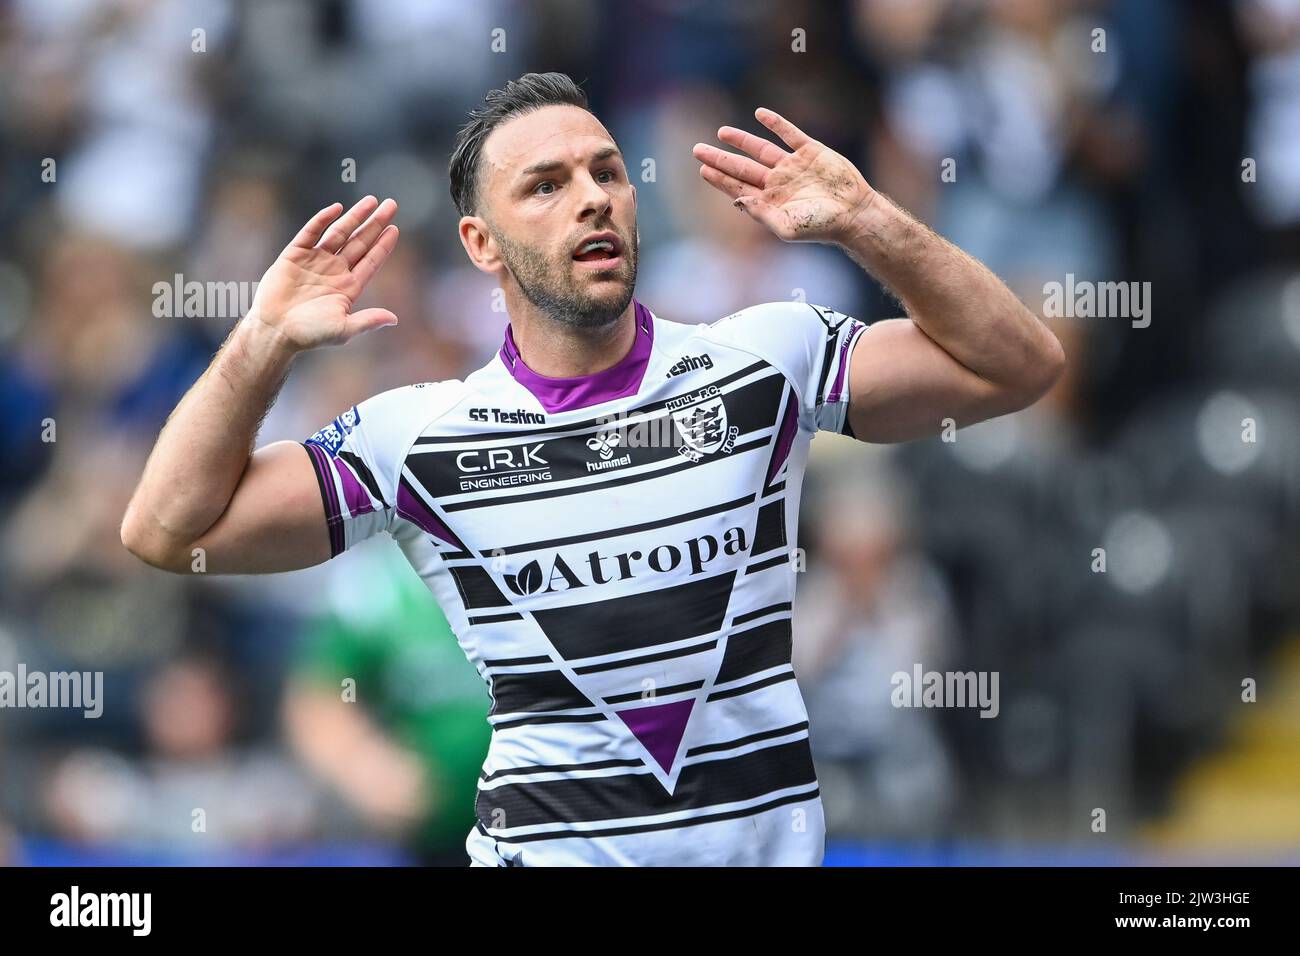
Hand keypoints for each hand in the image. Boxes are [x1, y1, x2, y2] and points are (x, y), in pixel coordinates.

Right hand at [245, 196, 400, 352]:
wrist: (274, 330)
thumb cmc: (309, 335)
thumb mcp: (344, 329)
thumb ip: (368, 321)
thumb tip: (394, 319)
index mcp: (348, 287)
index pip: (371, 260)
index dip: (383, 245)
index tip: (395, 228)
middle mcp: (334, 271)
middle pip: (360, 242)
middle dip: (375, 223)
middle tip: (391, 204)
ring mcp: (315, 261)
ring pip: (339, 233)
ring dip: (355, 217)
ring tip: (371, 201)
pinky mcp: (294, 255)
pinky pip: (311, 233)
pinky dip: (322, 220)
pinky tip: (336, 208)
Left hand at [693, 108, 876, 245]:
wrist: (854, 213)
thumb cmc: (821, 226)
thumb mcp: (787, 226)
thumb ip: (761, 214)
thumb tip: (737, 200)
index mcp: (770, 201)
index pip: (738, 187)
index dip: (719, 178)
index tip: (702, 170)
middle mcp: (778, 182)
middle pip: (742, 167)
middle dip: (720, 159)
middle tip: (697, 151)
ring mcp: (793, 166)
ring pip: (761, 149)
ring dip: (741, 140)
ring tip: (721, 132)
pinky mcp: (811, 151)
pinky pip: (790, 134)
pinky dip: (775, 123)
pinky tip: (760, 114)